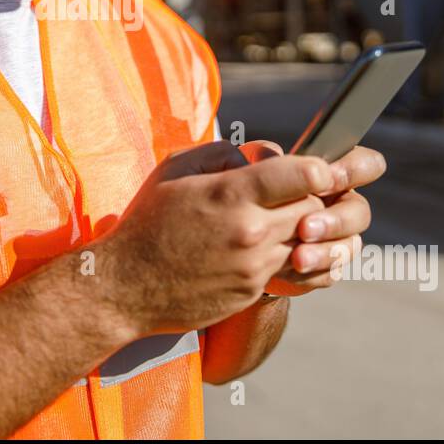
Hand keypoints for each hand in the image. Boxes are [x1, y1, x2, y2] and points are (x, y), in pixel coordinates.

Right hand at [94, 140, 340, 335]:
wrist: (126, 286)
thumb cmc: (148, 221)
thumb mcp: (175, 169)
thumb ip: (223, 152)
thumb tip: (260, 156)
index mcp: (232, 195)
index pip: (305, 176)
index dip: (317, 170)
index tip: (313, 170)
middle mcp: (250, 232)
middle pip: (314, 209)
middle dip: (310, 198)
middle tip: (294, 193)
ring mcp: (254, 266)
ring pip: (308, 242)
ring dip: (300, 229)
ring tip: (278, 219)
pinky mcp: (253, 291)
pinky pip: (289, 269)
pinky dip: (286, 255)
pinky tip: (263, 247)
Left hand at [238, 142, 385, 297]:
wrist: (223, 234)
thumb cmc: (234, 189)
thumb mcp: (234, 167)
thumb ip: (253, 155)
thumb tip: (268, 154)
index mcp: (327, 171)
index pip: (362, 163)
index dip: (352, 171)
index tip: (322, 179)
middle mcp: (337, 202)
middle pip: (359, 211)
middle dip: (336, 221)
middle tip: (305, 228)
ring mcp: (334, 236)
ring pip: (349, 246)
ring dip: (325, 252)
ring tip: (297, 258)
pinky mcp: (322, 265)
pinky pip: (331, 273)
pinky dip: (312, 274)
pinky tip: (287, 273)